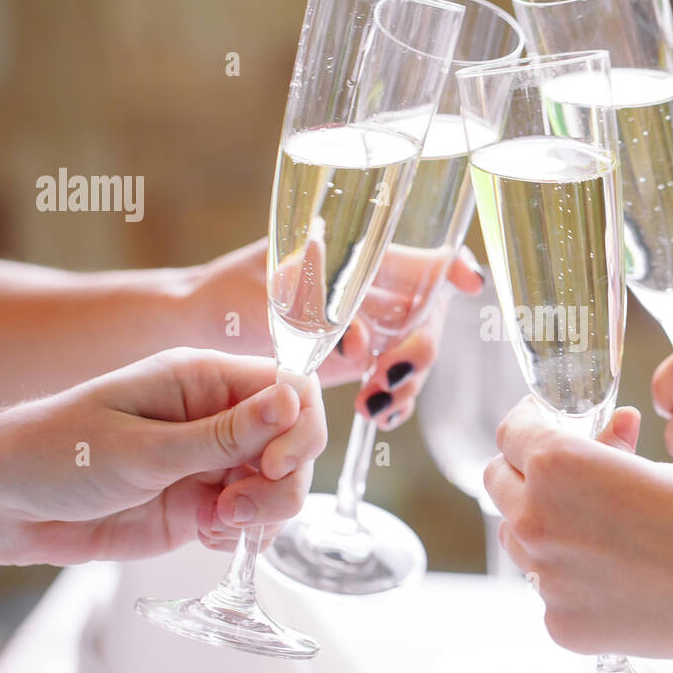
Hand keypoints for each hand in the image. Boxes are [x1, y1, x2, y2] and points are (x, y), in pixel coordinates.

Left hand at [0, 348, 326, 566]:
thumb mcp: (143, 448)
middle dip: (283, 480)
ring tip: (219, 523)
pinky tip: (209, 536)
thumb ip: (225, 434)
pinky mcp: (200, 504)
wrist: (2, 507)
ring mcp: (211, 463)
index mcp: (203, 379)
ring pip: (279, 484)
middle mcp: (216, 417)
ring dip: (266, 510)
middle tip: (237, 508)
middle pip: (294, 441)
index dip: (299, 427)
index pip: (289, 388)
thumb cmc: (56, 455)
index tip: (276, 466)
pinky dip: (245, 534)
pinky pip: (251, 518)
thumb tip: (293, 402)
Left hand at [188, 239, 483, 416]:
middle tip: (389, 375)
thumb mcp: (269, 289)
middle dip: (421, 349)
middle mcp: (372, 292)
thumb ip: (316, 307)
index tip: (472, 283)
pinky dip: (391, 403)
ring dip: (406, 383)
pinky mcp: (356, 365)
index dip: (454, 266)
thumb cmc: (230, 293)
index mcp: (358, 258)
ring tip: (373, 405)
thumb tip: (359, 343)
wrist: (201, 331)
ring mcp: (368, 330)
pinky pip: (392, 384)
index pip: (418, 255)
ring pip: (415, 355)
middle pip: (428, 314)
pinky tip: (375, 417)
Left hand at [482, 396, 672, 659]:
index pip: (512, 434)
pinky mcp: (562, 625)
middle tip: (568, 474)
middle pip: (498, 483)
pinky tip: (617, 576)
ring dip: (542, 524)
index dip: (531, 424)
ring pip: (517, 538)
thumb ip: (613, 450)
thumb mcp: (660, 462)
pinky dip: (571, 580)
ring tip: (596, 526)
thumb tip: (609, 435)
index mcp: (557, 465)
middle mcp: (536, 520)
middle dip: (527, 471)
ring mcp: (546, 579)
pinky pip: (548, 592)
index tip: (546, 425)